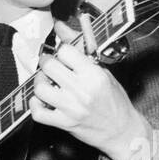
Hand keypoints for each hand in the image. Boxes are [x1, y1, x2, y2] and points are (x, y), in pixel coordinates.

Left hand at [30, 21, 151, 159]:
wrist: (122, 132)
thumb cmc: (115, 101)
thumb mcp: (103, 72)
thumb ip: (80, 49)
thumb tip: (61, 27)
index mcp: (94, 75)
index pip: (65, 51)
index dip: (61, 50)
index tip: (62, 54)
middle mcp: (82, 91)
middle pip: (49, 66)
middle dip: (47, 63)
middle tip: (51, 66)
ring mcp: (72, 108)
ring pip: (40, 88)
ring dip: (40, 83)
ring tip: (47, 83)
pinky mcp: (65, 124)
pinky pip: (38, 113)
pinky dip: (36, 105)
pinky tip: (43, 101)